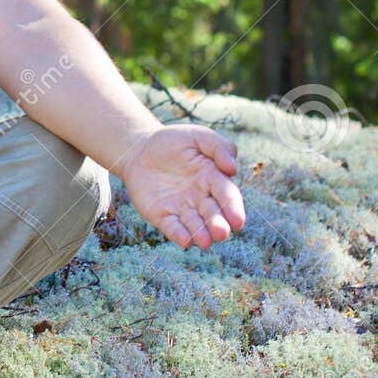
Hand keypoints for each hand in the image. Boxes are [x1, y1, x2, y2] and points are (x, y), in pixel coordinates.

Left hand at [111, 124, 244, 249]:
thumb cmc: (173, 141)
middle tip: (221, 233)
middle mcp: (201, 198)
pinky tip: (185, 241)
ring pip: (195, 225)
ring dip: (201, 234)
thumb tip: (232, 168)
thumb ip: (219, 146)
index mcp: (214, 179)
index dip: (233, 208)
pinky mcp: (163, 216)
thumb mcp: (197, 136)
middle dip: (218, 225)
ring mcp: (182, 209)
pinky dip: (179, 235)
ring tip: (205, 242)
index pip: (228, 196)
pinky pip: (172, 228)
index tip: (238, 221)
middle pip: (213, 215)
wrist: (139, 149)